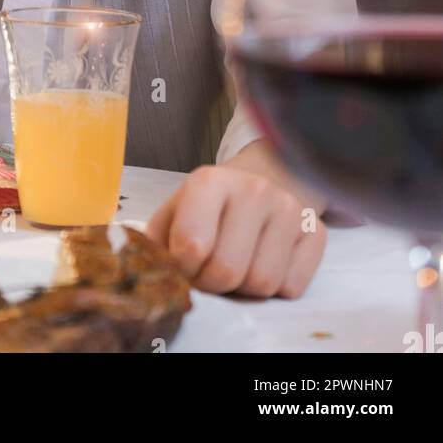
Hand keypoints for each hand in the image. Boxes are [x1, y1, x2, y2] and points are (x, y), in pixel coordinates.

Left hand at [144, 164, 326, 298]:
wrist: (263, 177)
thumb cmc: (210, 204)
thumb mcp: (175, 211)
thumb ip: (156, 241)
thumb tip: (147, 270)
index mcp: (209, 181)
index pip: (191, 246)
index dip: (183, 268)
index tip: (185, 263)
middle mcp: (253, 189)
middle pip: (227, 272)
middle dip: (212, 283)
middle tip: (210, 270)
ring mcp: (289, 208)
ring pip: (262, 284)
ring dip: (244, 287)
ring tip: (238, 262)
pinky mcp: (316, 230)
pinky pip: (291, 287)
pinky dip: (275, 287)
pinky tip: (264, 260)